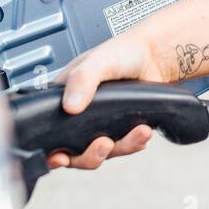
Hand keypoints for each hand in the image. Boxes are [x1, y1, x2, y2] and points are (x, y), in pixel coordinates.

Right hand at [45, 34, 169, 170]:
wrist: (157, 55)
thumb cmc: (125, 51)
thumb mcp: (99, 60)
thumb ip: (82, 79)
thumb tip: (70, 106)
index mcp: (66, 96)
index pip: (50, 129)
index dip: (52, 150)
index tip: (60, 157)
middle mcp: (81, 113)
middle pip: (74, 151)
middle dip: (89, 155)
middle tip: (103, 145)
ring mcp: (102, 123)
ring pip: (102, 152)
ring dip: (120, 147)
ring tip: (136, 132)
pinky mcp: (122, 128)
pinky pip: (124, 146)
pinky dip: (134, 143)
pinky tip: (142, 132)